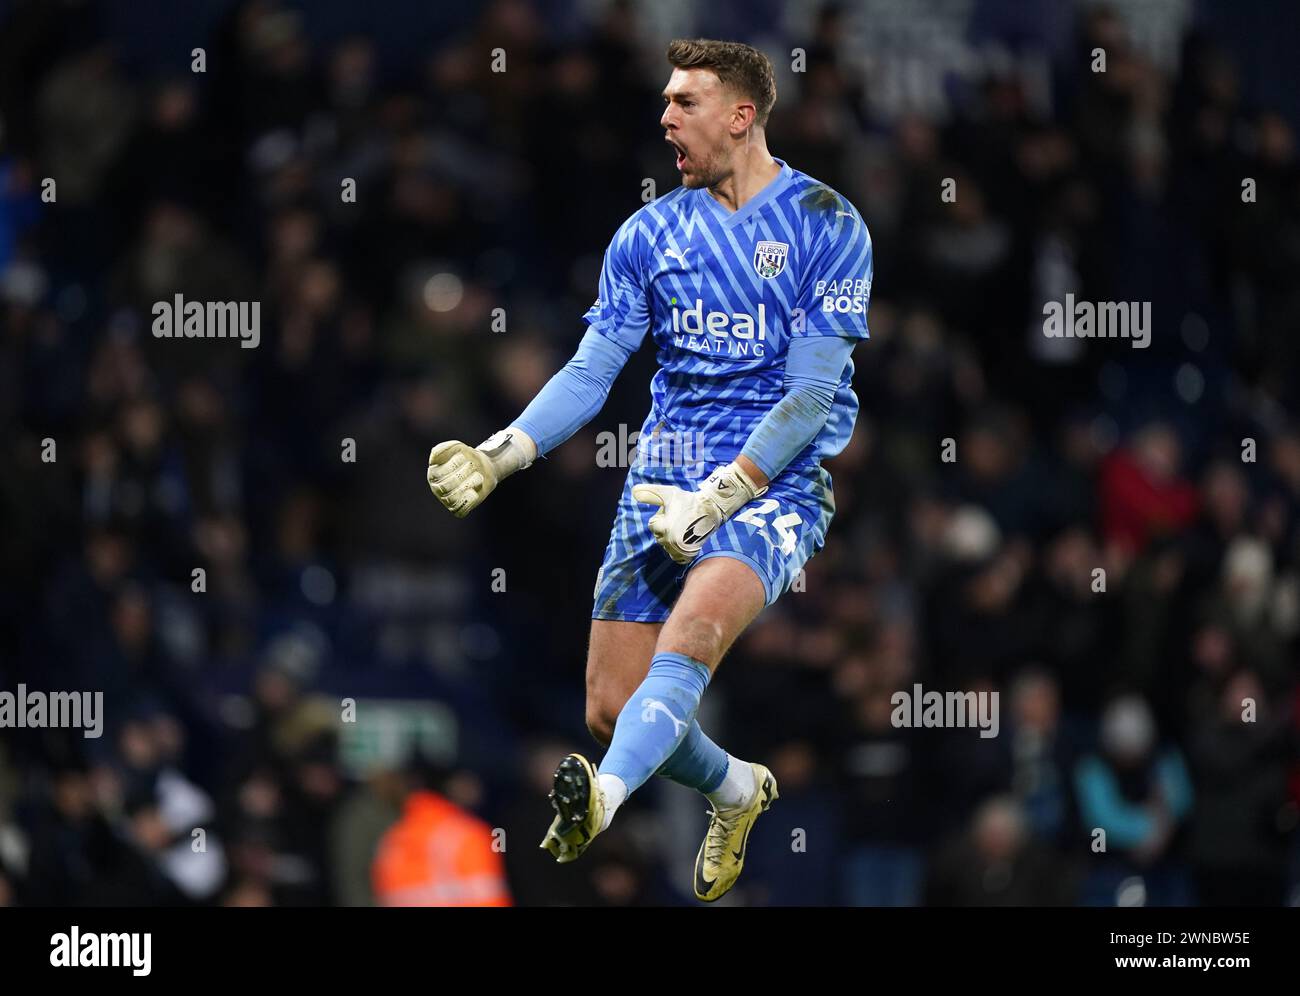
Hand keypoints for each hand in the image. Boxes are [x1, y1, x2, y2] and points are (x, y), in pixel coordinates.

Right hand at [427, 428, 535, 517]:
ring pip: (452, 499)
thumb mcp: (458, 447)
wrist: (483, 468)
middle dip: (463, 474)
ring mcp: (446, 500)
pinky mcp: (457, 509)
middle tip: (473, 466)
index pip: (438, 474)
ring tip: (478, 476)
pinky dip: (468, 502)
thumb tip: (434, 454)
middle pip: (445, 486)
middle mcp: (437, 488)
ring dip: (469, 485)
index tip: (464, 456)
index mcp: (433, 474)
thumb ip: (444, 448)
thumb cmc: (468, 457)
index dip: (453, 465)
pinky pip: (460, 511)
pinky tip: (474, 492)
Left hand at [631, 461, 766, 563]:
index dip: (662, 516)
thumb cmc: (689, 501)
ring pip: (666, 545)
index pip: (653, 524)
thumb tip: (633, 492)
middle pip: (659, 535)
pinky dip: (677, 550)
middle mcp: (670, 541)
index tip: (674, 512)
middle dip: (666, 527)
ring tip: (684, 528)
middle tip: (680, 519)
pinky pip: (676, 557)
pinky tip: (684, 541)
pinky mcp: (688, 554)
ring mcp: (679, 549)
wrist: (712, 510)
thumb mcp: (669, 495)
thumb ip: (650, 494)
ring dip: (671, 538)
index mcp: (664, 527)